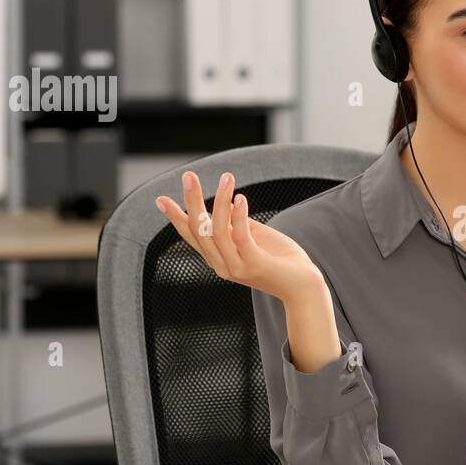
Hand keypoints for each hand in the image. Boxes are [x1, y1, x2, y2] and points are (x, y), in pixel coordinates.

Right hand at [155, 170, 323, 301]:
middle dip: (192, 202)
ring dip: (220, 201)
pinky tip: (240, 197)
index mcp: (219, 259)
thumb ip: (238, 223)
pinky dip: (238, 216)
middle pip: (199, 230)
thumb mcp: (255, 237)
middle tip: (189, 176)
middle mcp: (222, 265)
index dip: (177, 217)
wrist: (304, 288)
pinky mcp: (254, 265)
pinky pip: (240, 237)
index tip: (161, 199)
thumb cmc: (282, 260)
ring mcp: (236, 267)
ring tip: (227, 178)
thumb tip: (226, 202)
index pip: (193, 236)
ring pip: (217, 231)